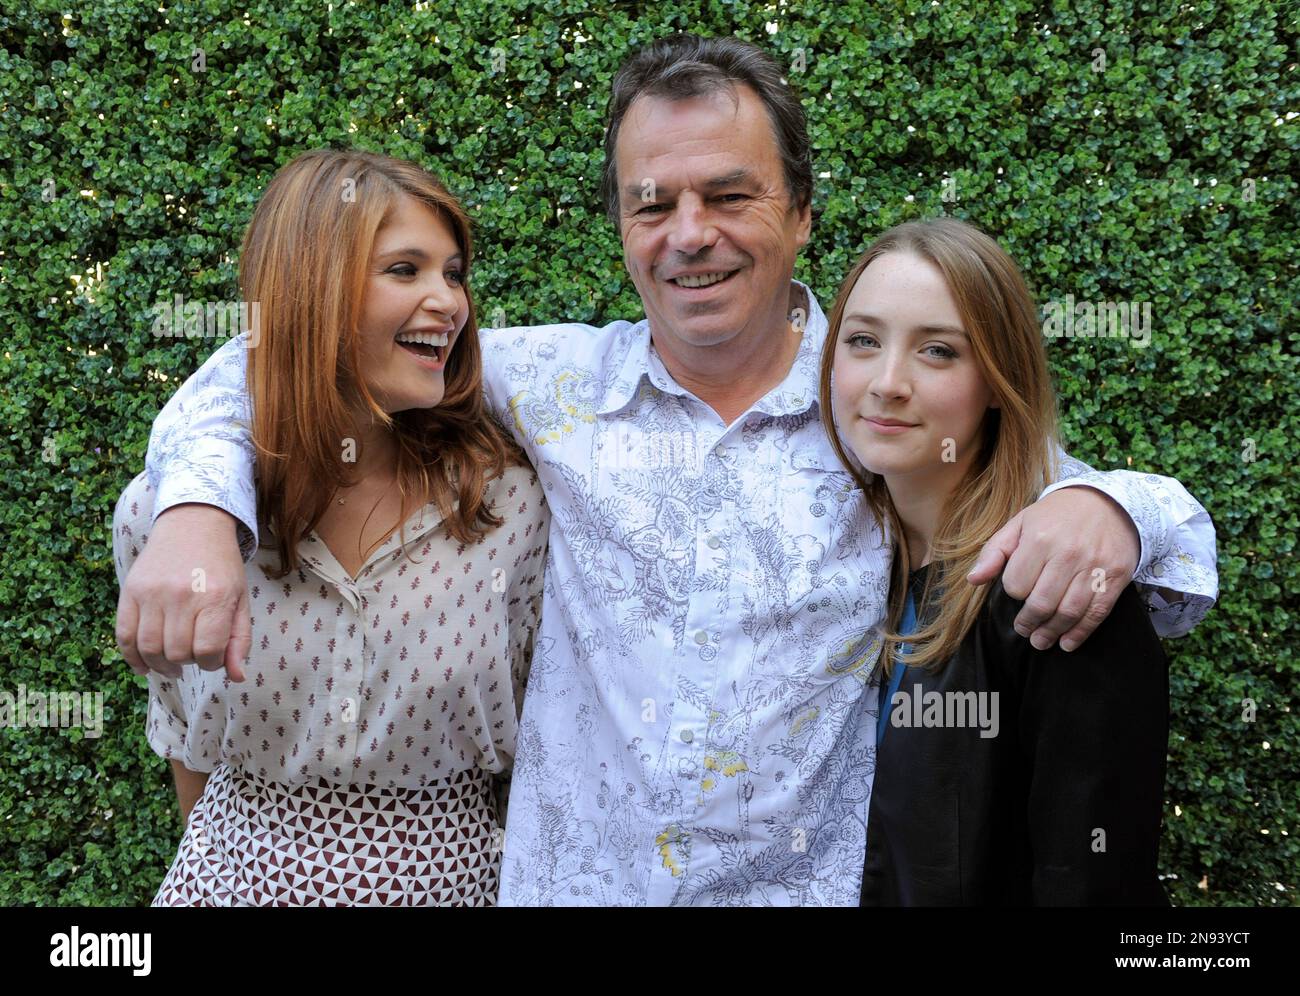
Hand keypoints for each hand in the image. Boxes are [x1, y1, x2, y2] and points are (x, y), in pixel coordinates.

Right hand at [115, 504, 250, 681]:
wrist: (194, 524)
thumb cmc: (222, 567)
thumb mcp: (241, 600)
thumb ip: (239, 640)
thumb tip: (237, 677)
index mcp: (215, 597)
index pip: (207, 651)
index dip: (211, 663)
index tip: (212, 656)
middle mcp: (182, 595)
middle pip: (176, 653)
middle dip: (187, 662)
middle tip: (192, 654)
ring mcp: (152, 592)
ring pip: (149, 648)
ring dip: (160, 665)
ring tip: (170, 664)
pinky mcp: (130, 590)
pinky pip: (124, 634)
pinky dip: (131, 656)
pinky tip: (144, 665)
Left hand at [967, 487, 1139, 651]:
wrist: (1108, 502)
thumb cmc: (1056, 516)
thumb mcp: (1019, 524)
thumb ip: (994, 552)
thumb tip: (973, 580)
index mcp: (1039, 539)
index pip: (1017, 584)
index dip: (1014, 592)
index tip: (1017, 592)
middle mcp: (1068, 553)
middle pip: (1042, 603)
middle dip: (1028, 623)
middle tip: (1024, 630)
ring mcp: (1094, 566)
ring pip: (1069, 612)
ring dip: (1052, 632)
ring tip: (1040, 641)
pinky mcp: (1116, 577)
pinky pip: (1097, 612)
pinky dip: (1080, 632)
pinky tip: (1067, 642)